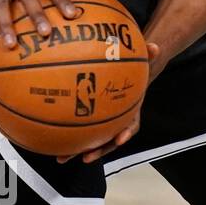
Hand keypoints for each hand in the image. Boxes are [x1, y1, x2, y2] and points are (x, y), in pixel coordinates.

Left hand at [58, 42, 159, 163]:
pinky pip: (79, 131)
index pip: (132, 125)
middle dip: (98, 150)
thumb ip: (148, 56)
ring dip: (78, 151)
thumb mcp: (143, 62)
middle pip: (109, 141)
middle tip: (87, 157)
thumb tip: (155, 46)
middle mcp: (118, 121)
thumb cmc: (135, 71)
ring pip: (92, 141)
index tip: (120, 139)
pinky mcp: (90, 121)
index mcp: (132, 111)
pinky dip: (67, 138)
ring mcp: (105, 124)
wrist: (130, 78)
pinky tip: (50, 142)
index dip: (126, 133)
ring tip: (62, 159)